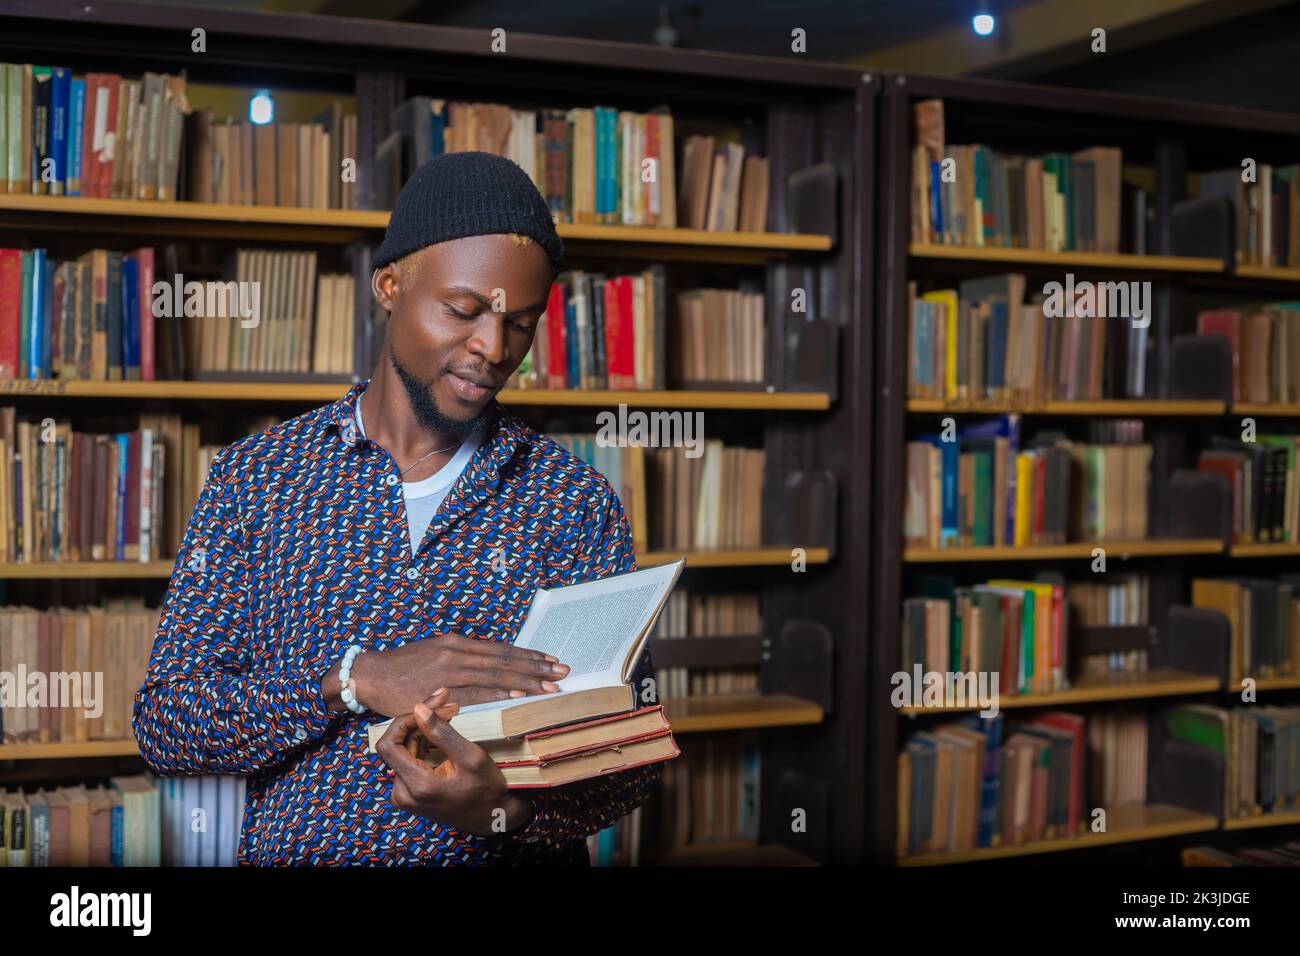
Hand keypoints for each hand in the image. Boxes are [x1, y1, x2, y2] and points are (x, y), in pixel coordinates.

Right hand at [322, 633, 568, 716]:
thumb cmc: (404, 667)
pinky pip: (475, 694)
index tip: (551, 660)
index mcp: (457, 644)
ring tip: (550, 685)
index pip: (501, 650)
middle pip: (504, 660)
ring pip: (495, 675)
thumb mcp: (435, 653)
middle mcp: (456, 652)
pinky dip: (499, 695)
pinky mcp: (438, 691)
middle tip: (563, 671)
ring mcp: (448, 670)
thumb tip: (490, 669)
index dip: (527, 656)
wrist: (369, 675)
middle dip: (536, 667)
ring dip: (526, 681)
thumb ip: (462, 659)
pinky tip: (518, 698)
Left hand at [375, 689, 533, 835]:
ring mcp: (405, 794)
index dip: (404, 721)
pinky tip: (441, 730)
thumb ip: (441, 733)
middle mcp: (403, 793)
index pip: (388, 745)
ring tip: (449, 714)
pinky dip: (424, 742)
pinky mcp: (410, 792)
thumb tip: (419, 709)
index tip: (428, 708)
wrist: (492, 816)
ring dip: (423, 730)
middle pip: (397, 745)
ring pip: (404, 750)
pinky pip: (409, 759)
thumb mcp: (470, 757)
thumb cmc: (486, 790)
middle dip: (420, 721)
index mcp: (416, 786)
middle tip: (447, 705)